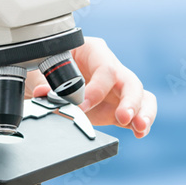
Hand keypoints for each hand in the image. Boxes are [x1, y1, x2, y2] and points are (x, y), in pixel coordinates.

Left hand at [30, 37, 156, 137]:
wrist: (44, 80)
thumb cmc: (47, 66)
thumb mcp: (42, 70)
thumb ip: (44, 82)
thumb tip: (42, 93)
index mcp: (94, 51)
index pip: (105, 69)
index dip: (96, 89)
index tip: (80, 106)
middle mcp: (111, 68)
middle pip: (130, 81)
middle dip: (129, 101)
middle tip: (123, 117)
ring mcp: (118, 88)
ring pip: (141, 96)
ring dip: (143, 112)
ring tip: (140, 127)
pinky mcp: (119, 106)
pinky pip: (139, 112)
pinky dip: (141, 123)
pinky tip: (139, 133)